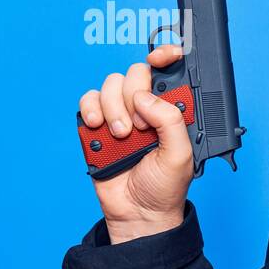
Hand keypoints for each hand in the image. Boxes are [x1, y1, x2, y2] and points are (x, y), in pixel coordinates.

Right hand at [77, 45, 194, 242]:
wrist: (137, 213)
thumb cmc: (165, 186)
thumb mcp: (180, 154)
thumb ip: (170, 120)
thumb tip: (143, 96)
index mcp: (171, 111)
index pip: (168, 73)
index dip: (165, 56)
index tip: (161, 56)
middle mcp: (146, 108)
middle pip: (135, 73)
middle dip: (134, 96)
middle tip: (140, 126)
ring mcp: (120, 114)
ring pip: (110, 85)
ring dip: (114, 108)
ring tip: (123, 136)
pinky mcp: (96, 125)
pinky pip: (88, 100)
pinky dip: (91, 110)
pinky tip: (100, 128)